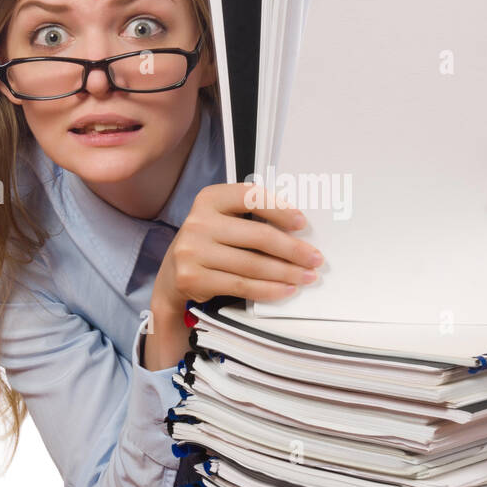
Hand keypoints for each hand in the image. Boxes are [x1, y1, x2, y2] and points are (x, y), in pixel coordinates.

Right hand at [143, 183, 324, 367]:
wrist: (172, 276)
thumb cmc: (209, 243)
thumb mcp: (222, 220)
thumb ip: (250, 216)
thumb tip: (297, 228)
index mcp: (209, 198)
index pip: (250, 196)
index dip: (280, 209)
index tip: (302, 223)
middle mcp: (198, 222)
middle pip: (258, 236)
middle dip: (293, 250)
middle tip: (314, 258)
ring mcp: (193, 251)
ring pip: (253, 264)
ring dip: (286, 273)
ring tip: (305, 276)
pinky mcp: (193, 278)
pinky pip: (241, 286)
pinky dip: (268, 290)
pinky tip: (285, 289)